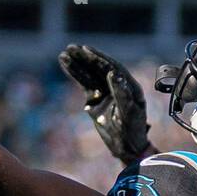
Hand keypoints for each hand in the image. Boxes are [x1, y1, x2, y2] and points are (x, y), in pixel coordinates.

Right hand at [58, 44, 153, 165]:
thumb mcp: (129, 114)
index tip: (87, 50)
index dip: (100, 58)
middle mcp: (118, 85)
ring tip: (64, 54)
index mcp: (130, 86)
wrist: (127, 148)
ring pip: (90, 74)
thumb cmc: (132, 133)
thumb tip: (113, 74)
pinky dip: (75, 74)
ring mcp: (106, 91)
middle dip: (86, 57)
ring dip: (78, 64)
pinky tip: (66, 65)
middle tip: (71, 48)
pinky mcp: (96, 99)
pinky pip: (84, 83)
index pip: (113, 68)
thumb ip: (121, 94)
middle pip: (100, 68)